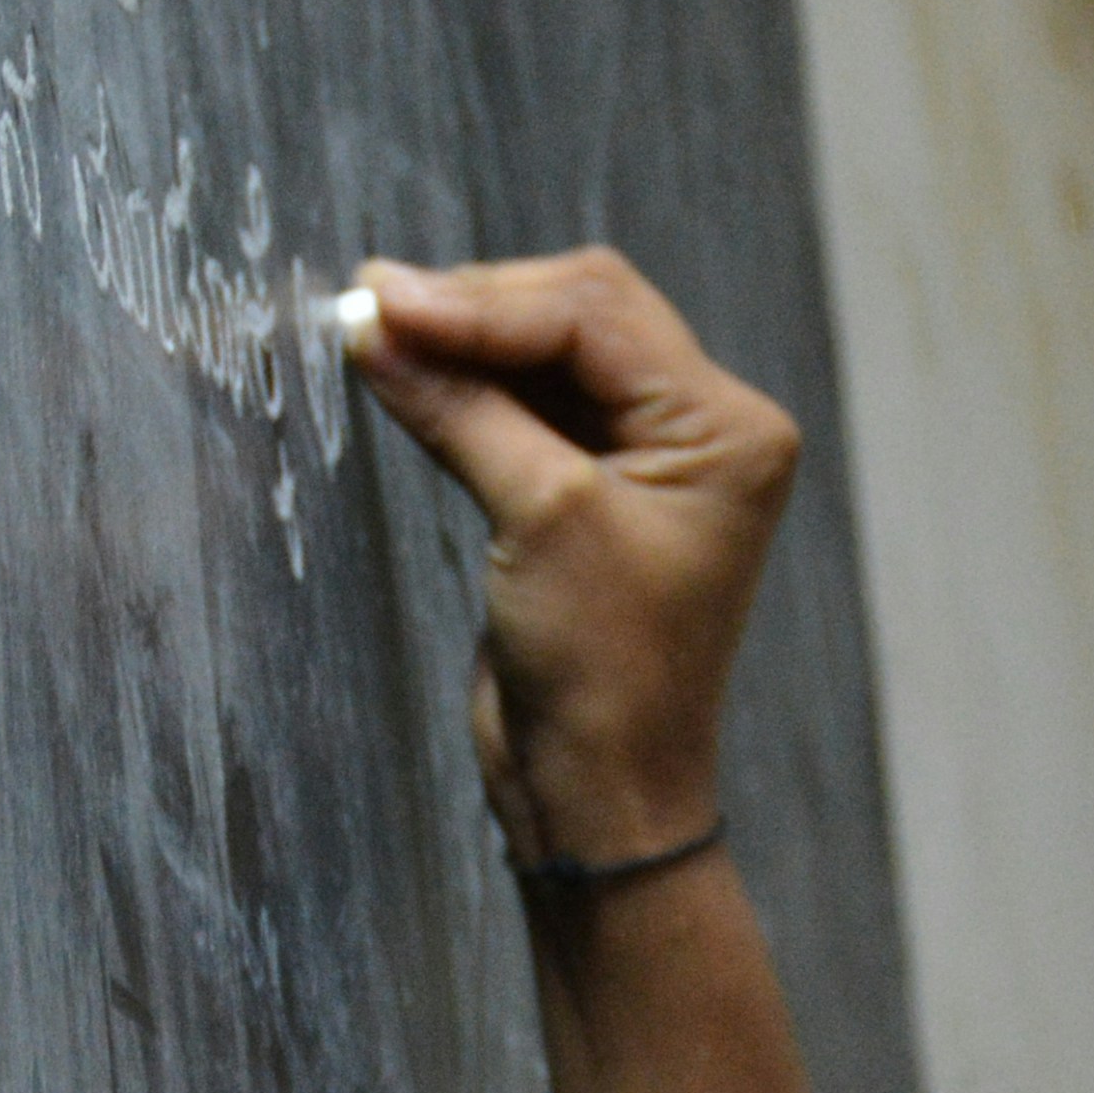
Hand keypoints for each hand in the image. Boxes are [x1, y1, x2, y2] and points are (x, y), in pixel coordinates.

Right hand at [341, 250, 801, 868]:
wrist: (599, 791)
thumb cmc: (605, 671)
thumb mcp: (539, 517)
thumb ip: (462, 406)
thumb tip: (376, 322)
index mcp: (724, 427)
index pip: (597, 314)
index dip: (484, 300)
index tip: (382, 302)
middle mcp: (698, 428)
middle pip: (577, 315)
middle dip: (474, 308)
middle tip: (369, 304)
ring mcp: (645, 457)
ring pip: (546, 353)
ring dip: (463, 340)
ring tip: (372, 328)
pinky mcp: (589, 489)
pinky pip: (526, 404)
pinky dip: (465, 385)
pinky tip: (405, 372)